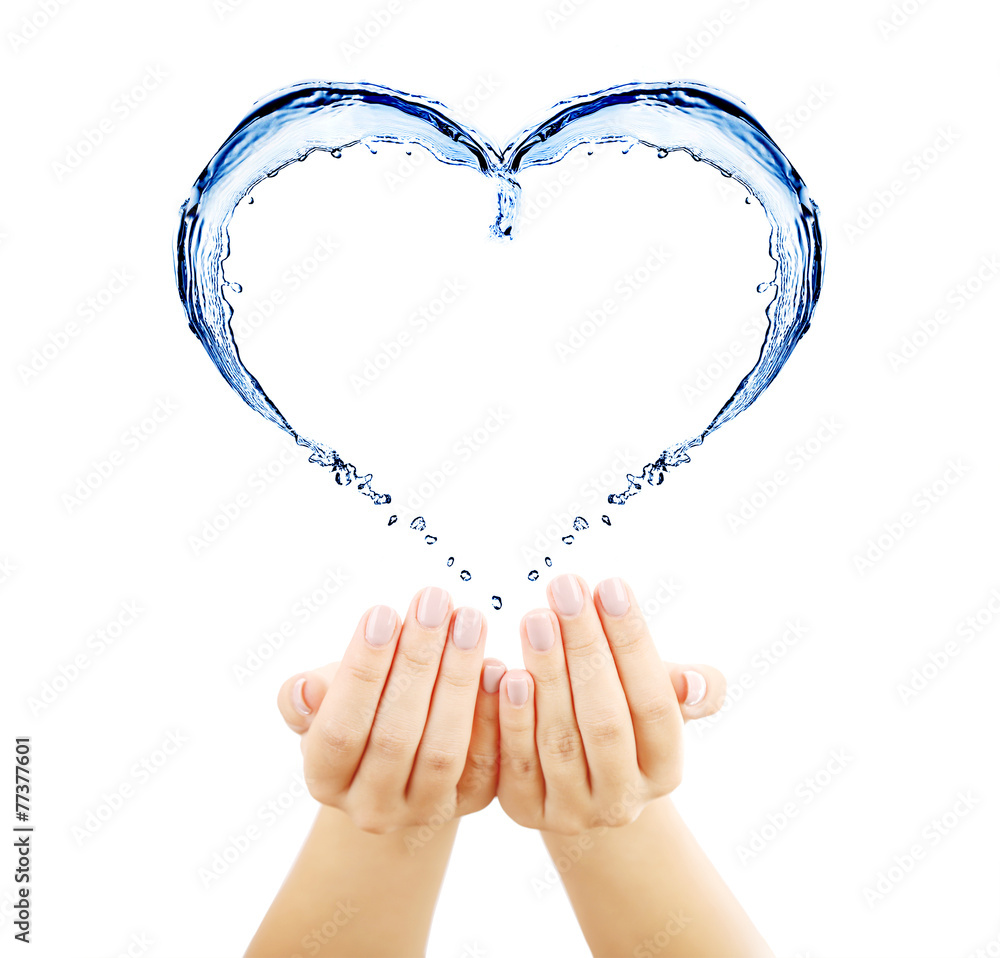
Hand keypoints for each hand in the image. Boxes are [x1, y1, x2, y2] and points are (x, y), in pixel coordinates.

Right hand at [276, 586, 506, 833]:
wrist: (399, 759)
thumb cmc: (354, 713)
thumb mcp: (322, 702)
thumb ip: (306, 697)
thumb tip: (304, 689)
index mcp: (325, 780)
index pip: (340, 729)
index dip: (361, 670)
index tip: (383, 611)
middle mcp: (372, 807)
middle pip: (396, 736)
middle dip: (417, 661)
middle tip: (434, 601)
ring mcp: (423, 811)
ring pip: (443, 750)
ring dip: (459, 679)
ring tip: (468, 620)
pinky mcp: (471, 803)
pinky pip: (486, 763)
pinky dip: (492, 714)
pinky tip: (497, 664)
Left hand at [496, 574, 724, 834]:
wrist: (577, 783)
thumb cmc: (622, 716)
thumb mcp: (660, 701)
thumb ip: (690, 689)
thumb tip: (695, 683)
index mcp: (665, 770)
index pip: (654, 704)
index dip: (633, 643)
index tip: (610, 585)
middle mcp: (622, 801)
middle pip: (606, 721)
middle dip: (585, 648)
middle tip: (565, 589)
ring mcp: (573, 811)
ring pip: (558, 740)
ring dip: (546, 674)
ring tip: (535, 617)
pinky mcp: (524, 811)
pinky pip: (514, 764)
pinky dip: (508, 717)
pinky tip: (501, 670)